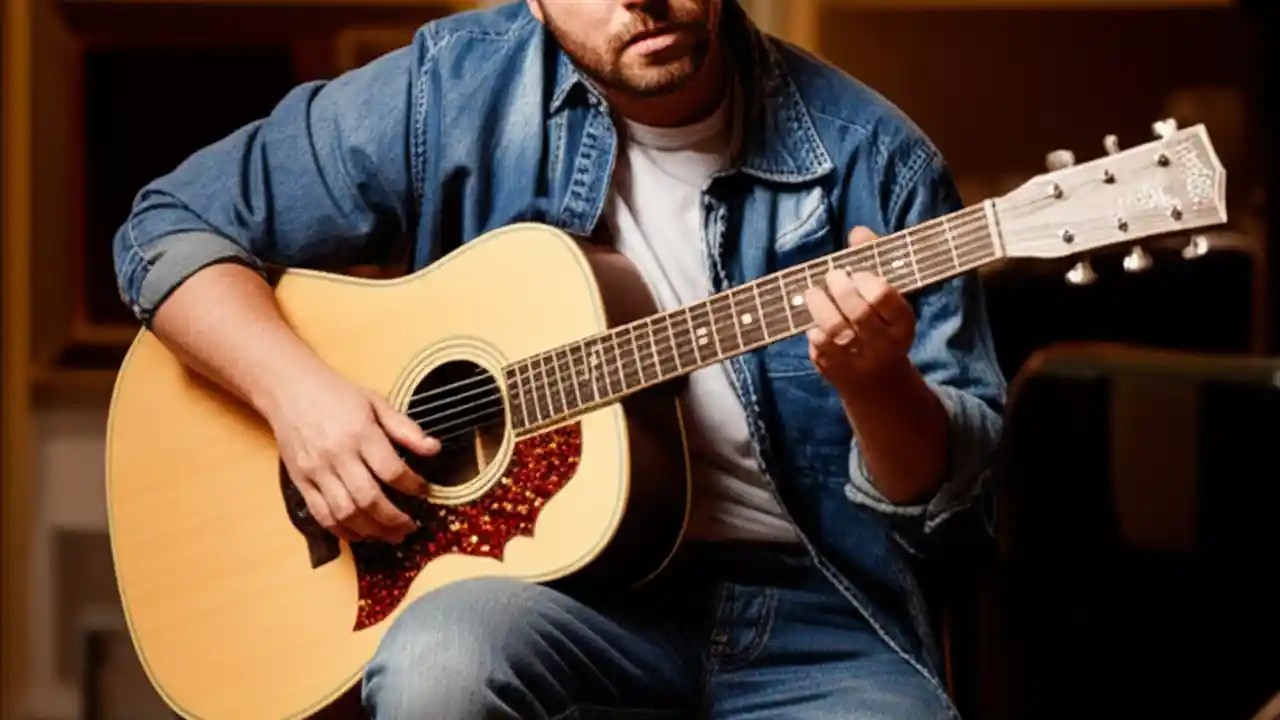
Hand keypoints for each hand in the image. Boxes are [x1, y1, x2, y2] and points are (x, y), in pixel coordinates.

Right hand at [264, 366, 438, 543]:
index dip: (413, 486)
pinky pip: (322, 514)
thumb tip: (434, 449)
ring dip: (372, 530)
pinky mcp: (301, 481)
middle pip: (369, 498)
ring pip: (346, 512)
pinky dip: (343, 531)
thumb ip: (405, 428)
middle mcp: (337, 455)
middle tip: (411, 527)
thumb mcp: (376, 402)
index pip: (391, 470)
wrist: (289, 389)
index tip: (425, 491)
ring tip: (391, 535)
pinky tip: (361, 535)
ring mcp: (316, 471)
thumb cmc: (336, 395)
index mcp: (360, 433)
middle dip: (394, 519)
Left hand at [804, 226, 915, 389]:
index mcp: (902, 324)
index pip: (884, 296)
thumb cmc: (882, 326)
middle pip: (857, 312)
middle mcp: (883, 345)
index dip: (866, 280)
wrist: (878, 380)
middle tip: (832, 276)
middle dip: (840, 288)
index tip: (857, 273)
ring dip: (819, 305)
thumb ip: (874, 262)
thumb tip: (858, 231)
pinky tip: (814, 321)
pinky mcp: (836, 371)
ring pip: (835, 329)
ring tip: (814, 292)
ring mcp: (859, 360)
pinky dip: (813, 329)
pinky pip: (818, 347)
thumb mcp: (889, 299)